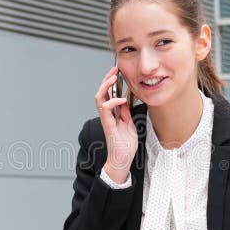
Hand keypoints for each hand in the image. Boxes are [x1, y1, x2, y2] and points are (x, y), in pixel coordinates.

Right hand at [95, 66, 137, 182]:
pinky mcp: (108, 125)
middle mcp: (107, 115)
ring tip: (112, 78)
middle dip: (106, 80)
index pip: (108, 94)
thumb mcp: (129, 124)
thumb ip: (125, 113)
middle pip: (101, 93)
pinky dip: (112, 102)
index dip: (111, 82)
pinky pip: (105, 110)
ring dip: (105, 87)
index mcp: (112, 114)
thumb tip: (124, 101)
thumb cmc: (125, 145)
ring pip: (99, 98)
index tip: (117, 72)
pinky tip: (120, 99)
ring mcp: (106, 119)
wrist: (123, 159)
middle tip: (114, 70)